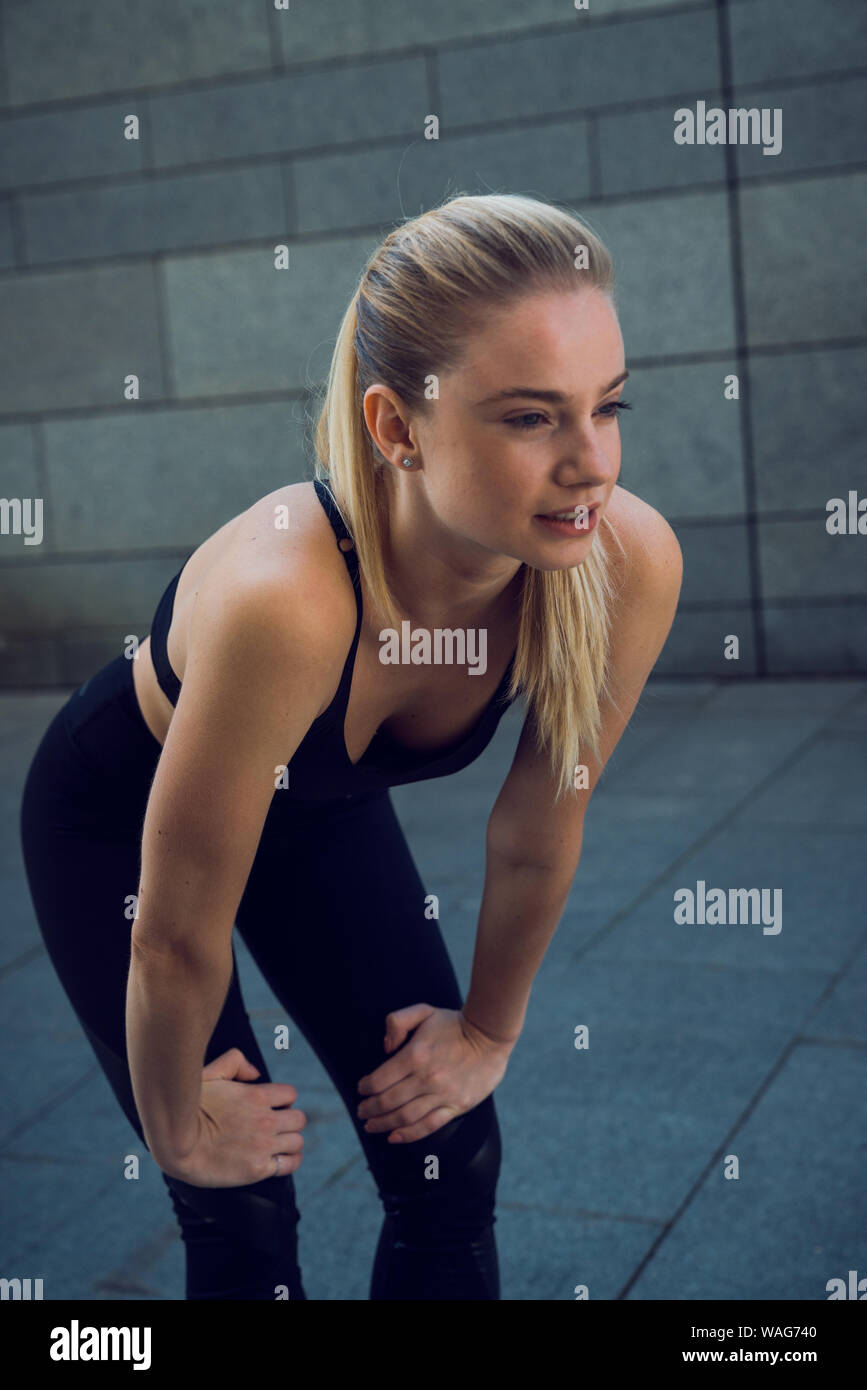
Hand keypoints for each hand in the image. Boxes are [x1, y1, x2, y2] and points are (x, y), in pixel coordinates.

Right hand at [155, 1047, 305, 1188]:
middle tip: (276, 1126)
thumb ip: (235, 1062)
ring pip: (297, 1141)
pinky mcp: (257, 1169)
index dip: (283, 1100)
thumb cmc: (188, 1109)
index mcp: (257, 1096)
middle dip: (289, 1121)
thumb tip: (256, 1072)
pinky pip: (290, 1164)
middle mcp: (265, 1121)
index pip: (290, 1095)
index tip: (275, 1106)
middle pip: (298, 1119)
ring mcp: (262, 1146)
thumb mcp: (209, 1074)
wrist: (175, 1144)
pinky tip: (283, 1158)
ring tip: (279, 1143)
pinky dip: (290, 1161)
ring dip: (290, 1140)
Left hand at [356, 1004, 514, 1143]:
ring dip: (383, 1124)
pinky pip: (428, 1126)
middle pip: (388, 1101)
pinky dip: (408, 1135)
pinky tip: (394, 1137)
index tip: (361, 1090)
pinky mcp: (457, 1106)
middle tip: (361, 1111)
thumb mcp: (423, 1011)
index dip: (365, 1087)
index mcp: (414, 1055)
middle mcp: (426, 1078)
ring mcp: (442, 1095)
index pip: (380, 1079)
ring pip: (405, 1117)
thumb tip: (385, 1047)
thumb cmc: (453, 1023)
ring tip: (371, 1126)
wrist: (490, 1036)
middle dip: (369, 1109)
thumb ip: (397, 1022)